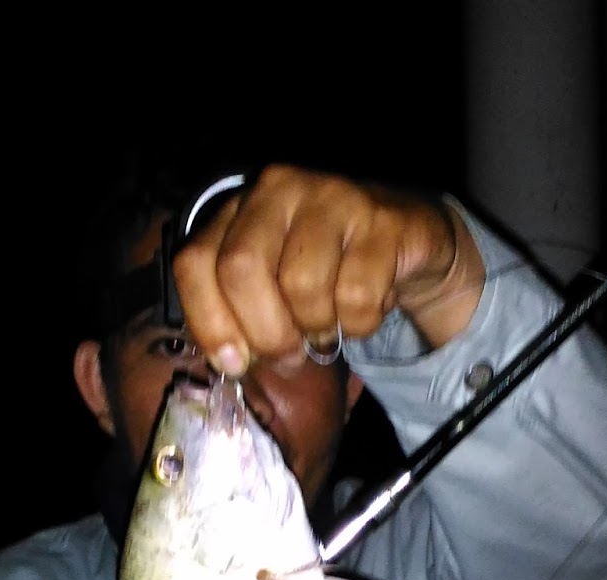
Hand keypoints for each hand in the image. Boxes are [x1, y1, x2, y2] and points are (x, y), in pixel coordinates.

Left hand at [172, 164, 485, 375]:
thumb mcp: (275, 287)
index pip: (197, 262)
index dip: (209, 321)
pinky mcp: (383, 220)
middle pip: (242, 270)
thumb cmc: (329, 270)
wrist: (409, 242)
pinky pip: (358, 296)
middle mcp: (280, 189)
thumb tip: (232, 362)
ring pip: (302, 286)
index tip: (234, 363)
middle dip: (265, 332)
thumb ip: (242, 316)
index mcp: (240, 207)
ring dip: (318, 328)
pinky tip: (368, 310)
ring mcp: (333, 197)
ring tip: (330, 326)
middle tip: (289, 356)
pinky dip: (361, 324)